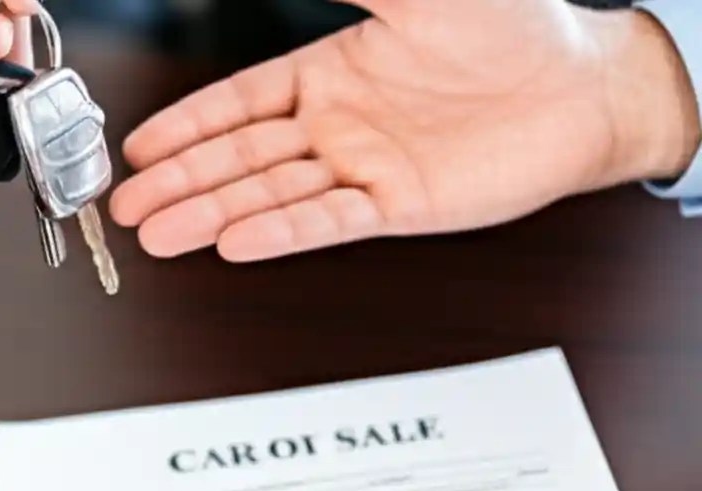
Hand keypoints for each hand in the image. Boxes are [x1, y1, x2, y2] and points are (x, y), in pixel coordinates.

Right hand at [110, 0, 701, 261]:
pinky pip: (327, 220)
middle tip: (126, 206)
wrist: (583, 85)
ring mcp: (362, 166)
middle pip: (238, 157)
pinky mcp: (397, 204)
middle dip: (179, 181)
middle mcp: (337, 125)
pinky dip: (281, 231)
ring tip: (157, 236)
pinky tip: (236, 243)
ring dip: (210, 215)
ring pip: (268, 193)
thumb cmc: (512, 28)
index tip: (139, 148)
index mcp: (329, 74)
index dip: (185, 126)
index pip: (237, 104)